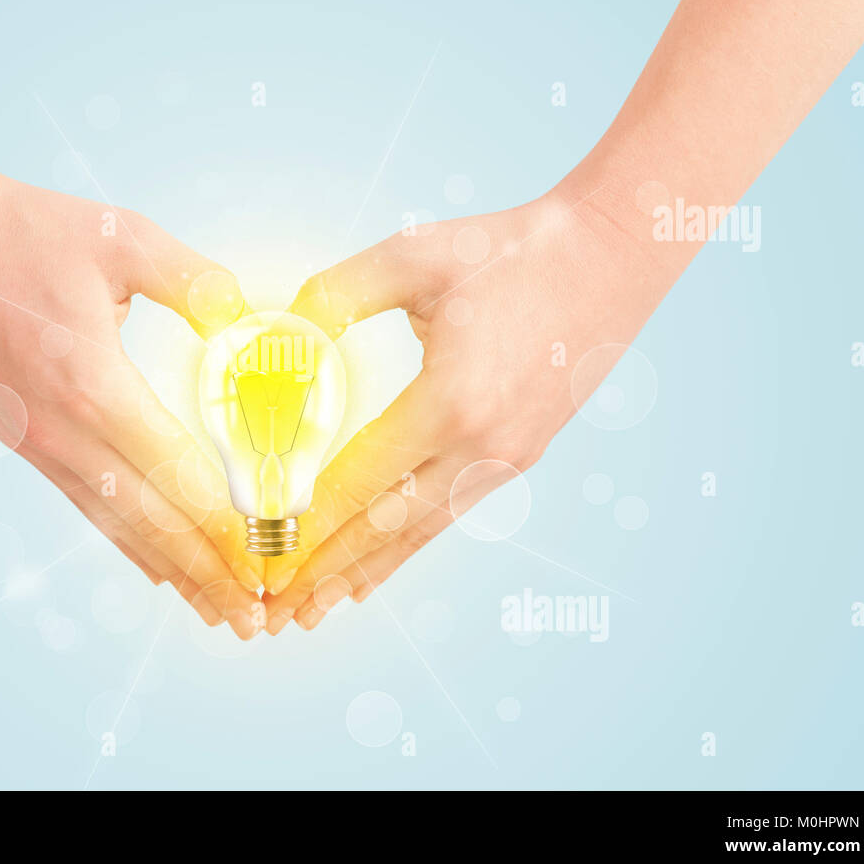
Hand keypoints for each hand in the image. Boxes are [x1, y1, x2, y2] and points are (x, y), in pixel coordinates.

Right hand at [0, 159, 265, 637]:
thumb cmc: (26, 228)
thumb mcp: (123, 237)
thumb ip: (195, 281)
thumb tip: (247, 317)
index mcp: (93, 383)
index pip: (176, 477)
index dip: (226, 529)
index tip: (269, 567)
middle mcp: (62, 430)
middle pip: (149, 522)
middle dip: (208, 574)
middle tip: (256, 619)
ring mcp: (37, 441)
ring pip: (115, 525)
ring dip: (171, 572)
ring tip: (216, 612)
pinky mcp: (22, 440)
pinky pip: (85, 504)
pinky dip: (127, 542)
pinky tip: (156, 567)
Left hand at [263, 186, 683, 631]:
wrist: (607, 257)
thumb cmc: (508, 249)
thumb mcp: (411, 256)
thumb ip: (336, 296)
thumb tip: (280, 338)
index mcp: (451, 400)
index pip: (358, 481)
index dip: (302, 523)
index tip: (256, 556)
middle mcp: (481, 446)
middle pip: (384, 529)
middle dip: (322, 573)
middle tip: (270, 614)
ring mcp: (505, 459)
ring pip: (417, 534)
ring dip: (361, 575)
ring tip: (312, 612)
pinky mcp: (518, 457)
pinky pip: (446, 516)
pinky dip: (402, 549)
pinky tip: (372, 573)